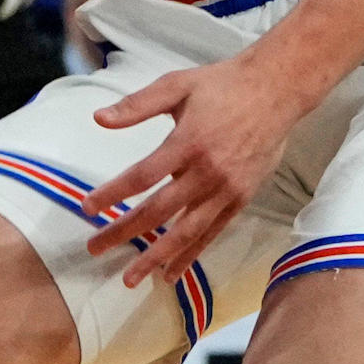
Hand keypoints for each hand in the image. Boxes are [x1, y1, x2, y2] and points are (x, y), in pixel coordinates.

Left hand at [81, 53, 316, 288]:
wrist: (276, 91)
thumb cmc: (223, 85)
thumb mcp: (177, 85)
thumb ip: (138, 105)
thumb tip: (99, 119)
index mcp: (188, 142)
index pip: (142, 176)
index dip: (113, 194)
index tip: (88, 207)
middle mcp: (206, 172)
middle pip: (159, 210)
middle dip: (124, 232)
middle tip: (94, 248)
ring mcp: (226, 189)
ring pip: (186, 231)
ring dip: (156, 256)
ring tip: (130, 278)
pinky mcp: (240, 199)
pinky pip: (212, 233)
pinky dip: (191, 254)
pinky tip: (171, 272)